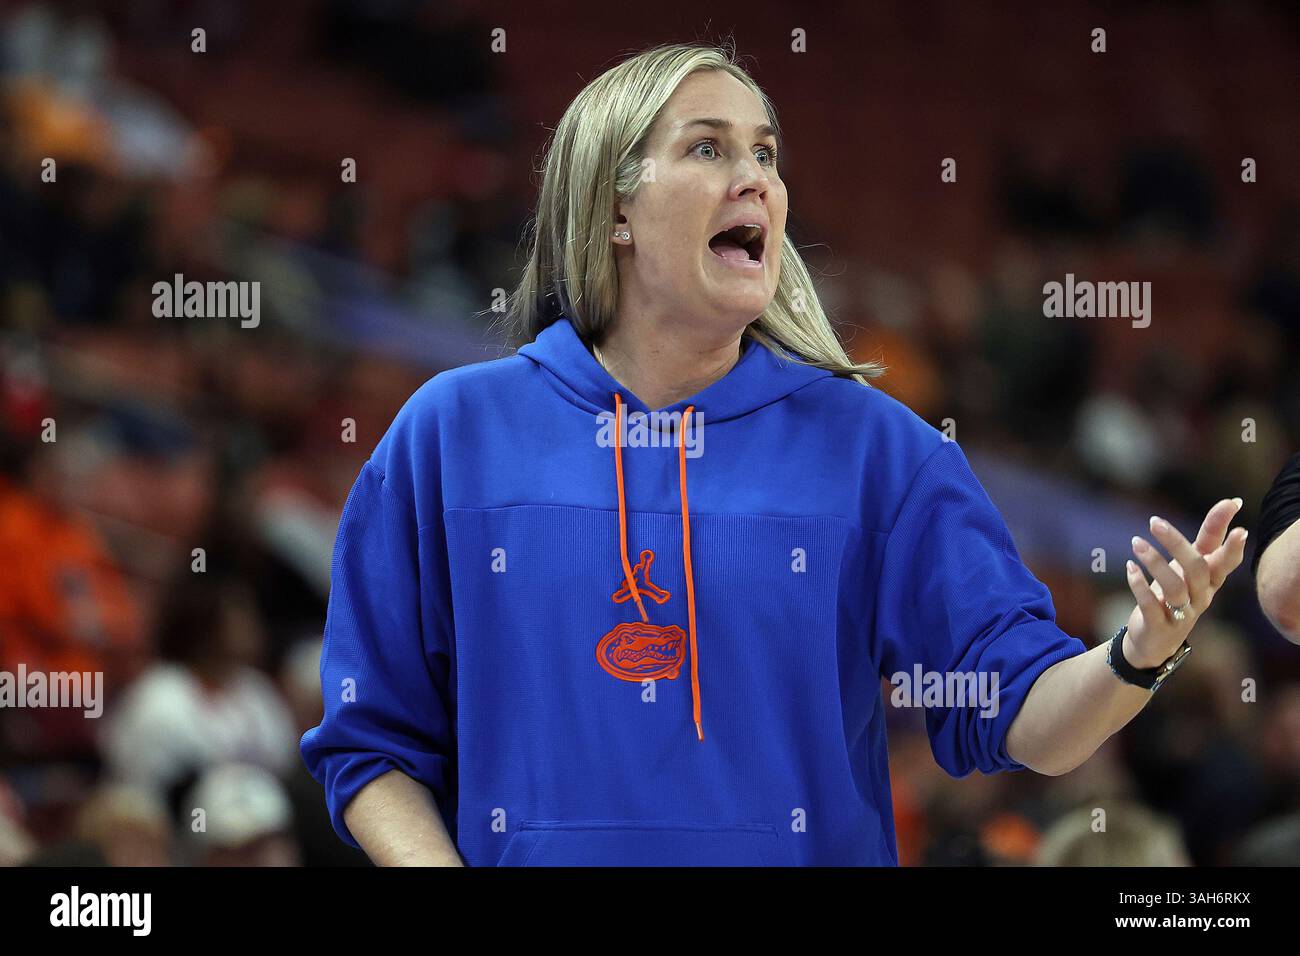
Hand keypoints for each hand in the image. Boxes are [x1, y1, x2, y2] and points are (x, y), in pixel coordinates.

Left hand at [1122, 498, 1248, 668]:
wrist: (1154, 641)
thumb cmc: (1175, 596)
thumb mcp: (1190, 568)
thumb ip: (1207, 540)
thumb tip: (1231, 503)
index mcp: (1210, 581)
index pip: (1225, 559)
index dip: (1230, 539)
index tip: (1233, 512)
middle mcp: (1201, 597)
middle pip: (1197, 568)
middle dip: (1177, 543)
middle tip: (1154, 521)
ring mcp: (1181, 614)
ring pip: (1174, 586)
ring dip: (1154, 562)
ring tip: (1136, 542)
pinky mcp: (1159, 626)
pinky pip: (1151, 604)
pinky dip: (1139, 585)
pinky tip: (1129, 567)